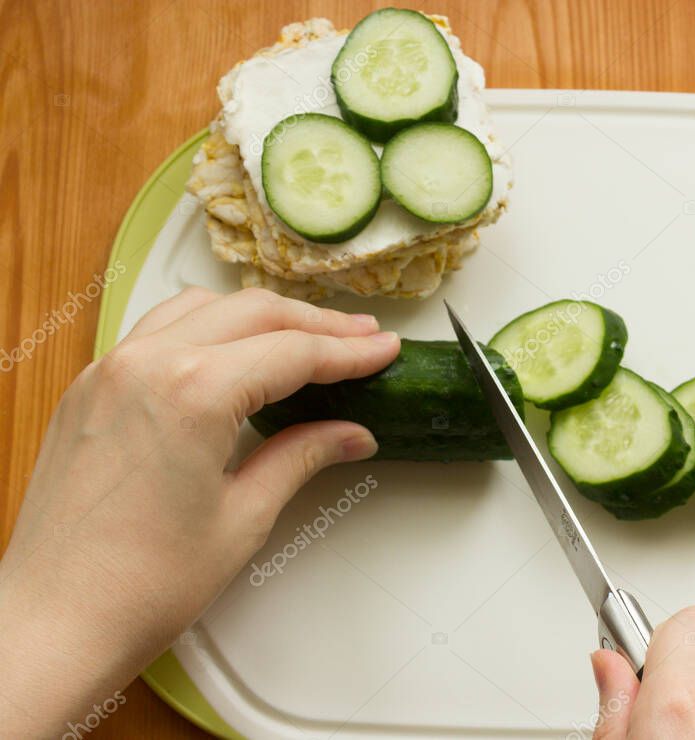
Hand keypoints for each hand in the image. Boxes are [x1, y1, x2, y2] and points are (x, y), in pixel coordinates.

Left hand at [0, 287, 399, 736]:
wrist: (53, 622)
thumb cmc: (143, 584)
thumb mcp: (243, 517)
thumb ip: (301, 457)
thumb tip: (352, 434)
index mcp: (193, 391)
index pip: (292, 352)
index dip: (349, 351)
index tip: (384, 350)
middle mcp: (147, 363)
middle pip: (253, 313)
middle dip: (315, 323)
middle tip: (361, 338)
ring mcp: (110, 369)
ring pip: (203, 308)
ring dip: (261, 317)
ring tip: (305, 337)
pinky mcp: (90, 387)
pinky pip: (158, 330)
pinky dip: (208, 328)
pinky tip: (233, 351)